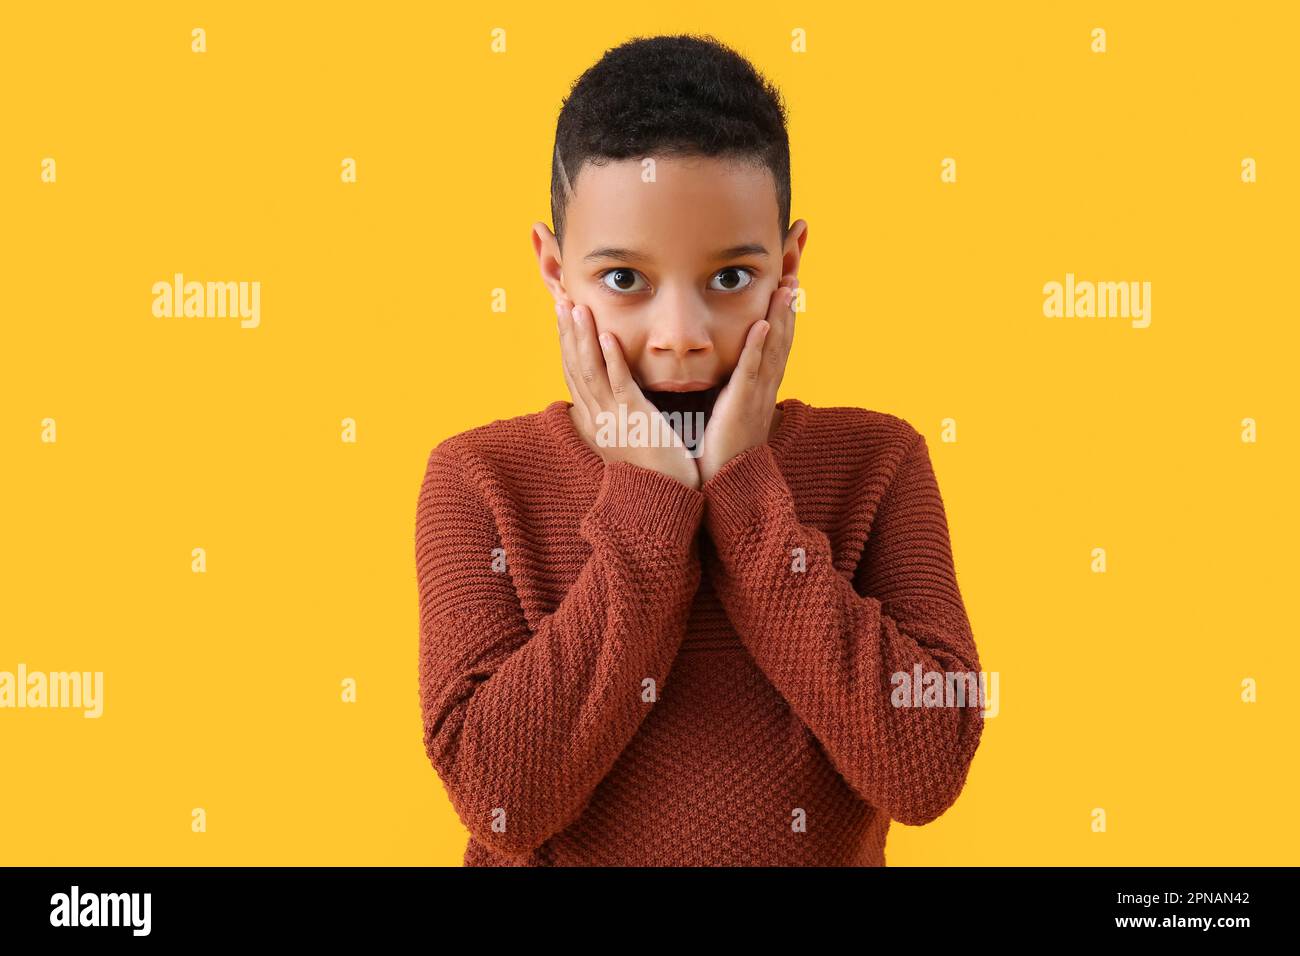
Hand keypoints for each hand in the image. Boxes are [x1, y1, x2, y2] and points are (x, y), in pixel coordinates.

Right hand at [555, 297, 701, 489]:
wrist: (663, 500)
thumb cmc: (652, 471)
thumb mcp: (627, 437)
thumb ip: (618, 415)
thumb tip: (615, 396)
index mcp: (594, 420)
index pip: (574, 374)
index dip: (566, 344)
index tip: (563, 317)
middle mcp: (596, 418)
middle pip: (574, 368)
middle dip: (567, 333)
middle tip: (561, 301)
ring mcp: (613, 418)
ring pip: (590, 371)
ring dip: (582, 338)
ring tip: (576, 309)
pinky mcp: (633, 420)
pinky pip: (618, 384)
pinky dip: (611, 358)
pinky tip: (606, 335)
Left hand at [696, 277, 797, 484]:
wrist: (727, 484)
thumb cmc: (723, 450)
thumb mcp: (727, 409)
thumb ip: (728, 387)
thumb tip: (719, 368)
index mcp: (761, 387)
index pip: (776, 343)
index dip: (783, 314)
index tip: (788, 286)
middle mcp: (765, 387)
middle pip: (783, 338)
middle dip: (789, 306)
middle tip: (796, 274)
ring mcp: (757, 395)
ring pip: (774, 349)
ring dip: (781, 317)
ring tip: (788, 288)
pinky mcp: (742, 405)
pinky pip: (753, 372)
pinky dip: (760, 348)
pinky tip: (764, 325)